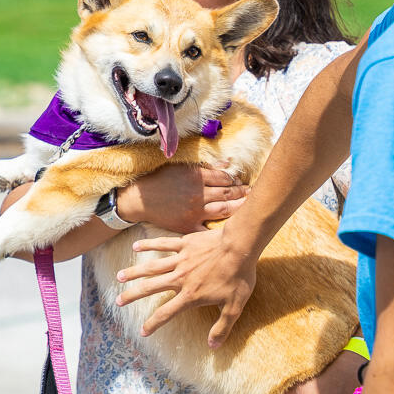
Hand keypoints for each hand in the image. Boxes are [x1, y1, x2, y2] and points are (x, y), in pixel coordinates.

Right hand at [115, 224, 257, 346]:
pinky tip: (136, 246)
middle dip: (132, 296)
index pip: (166, 313)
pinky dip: (149, 245)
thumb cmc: (239, 277)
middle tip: (118, 301)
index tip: (142, 331)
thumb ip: (222, 327)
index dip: (153, 324)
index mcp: (190, 295)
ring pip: (151, 267)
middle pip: (150, 288)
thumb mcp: (234, 307)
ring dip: (134, 272)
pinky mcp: (184, 244)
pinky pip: (163, 244)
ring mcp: (180, 260)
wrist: (239, 246)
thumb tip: (213, 346)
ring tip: (119, 276)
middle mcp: (180, 278)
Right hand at [116, 163, 247, 232]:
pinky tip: (231, 228)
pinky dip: (219, 229)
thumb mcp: (181, 167)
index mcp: (197, 177)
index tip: (243, 182)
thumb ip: (205, 166)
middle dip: (243, 193)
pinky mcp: (188, 226)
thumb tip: (227, 163)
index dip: (236, 180)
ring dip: (239, 207)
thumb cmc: (160, 179)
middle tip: (254, 194)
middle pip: (228, 193)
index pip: (225, 178)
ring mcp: (194, 211)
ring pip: (224, 210)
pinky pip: (208, 229)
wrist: (140, 200)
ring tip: (249, 207)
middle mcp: (198, 194)